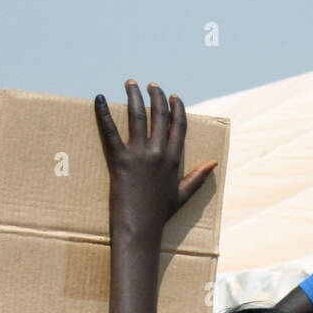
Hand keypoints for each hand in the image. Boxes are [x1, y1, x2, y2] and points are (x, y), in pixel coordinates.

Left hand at [94, 80, 215, 240]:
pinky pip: (110, 131)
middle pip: (159, 115)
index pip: (179, 125)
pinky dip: (103, 112)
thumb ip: (198, 177)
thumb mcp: (182, 195)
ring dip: (134, 96)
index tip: (173, 96)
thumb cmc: (159, 214)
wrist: (139, 229)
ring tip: (130, 83)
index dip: (177, 108)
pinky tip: (99, 98)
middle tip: (150, 85)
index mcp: (174, 160)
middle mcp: (158, 153)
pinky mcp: (119, 160)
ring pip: (137, 116)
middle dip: (156, 96)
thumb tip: (213, 163)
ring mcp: (139, 155)